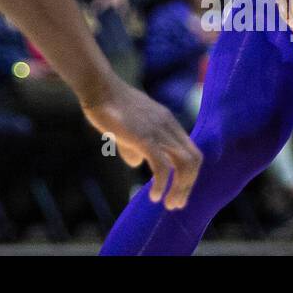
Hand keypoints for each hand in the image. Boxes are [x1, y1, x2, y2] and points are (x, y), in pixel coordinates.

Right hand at [80, 77, 201, 209]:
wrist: (98, 88)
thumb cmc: (107, 105)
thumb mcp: (127, 126)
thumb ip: (134, 144)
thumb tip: (135, 162)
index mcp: (167, 122)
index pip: (191, 151)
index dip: (188, 174)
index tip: (178, 191)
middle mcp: (168, 126)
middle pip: (194, 160)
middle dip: (188, 185)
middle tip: (175, 204)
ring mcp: (158, 131)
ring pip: (184, 165)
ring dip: (179, 189)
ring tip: (168, 204)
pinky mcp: (145, 138)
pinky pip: (162, 167)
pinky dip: (162, 185)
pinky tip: (153, 196)